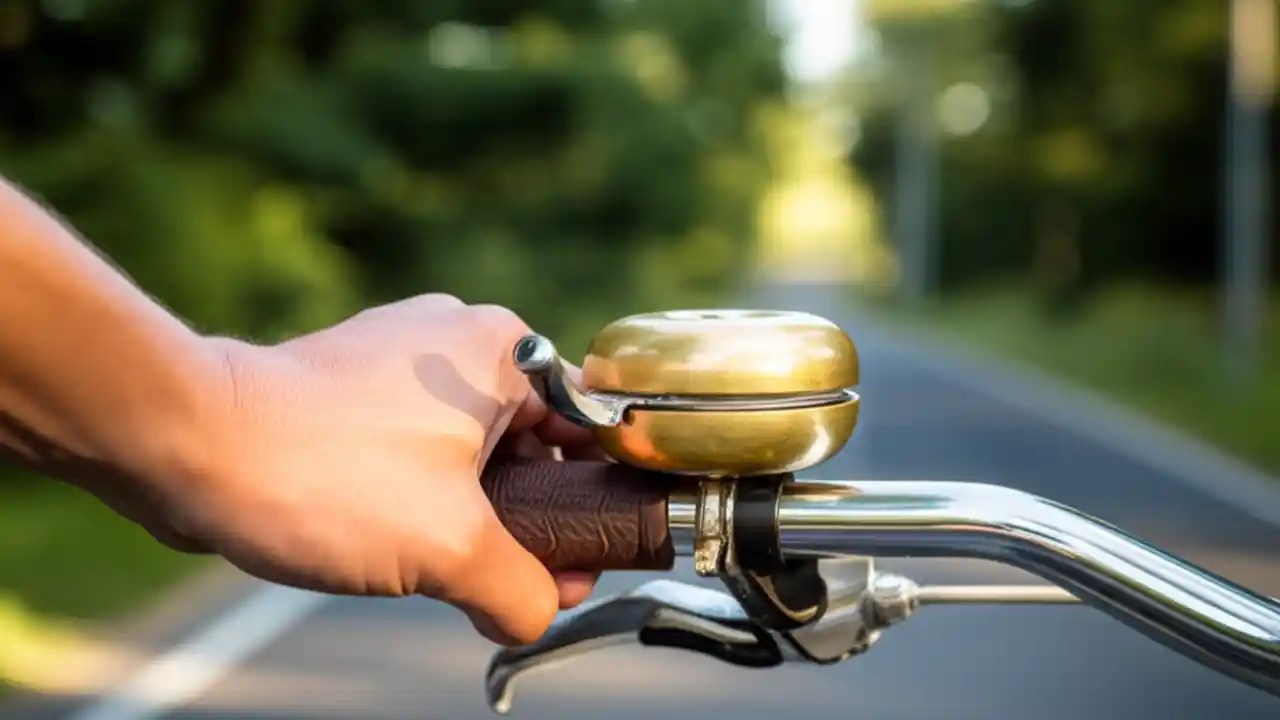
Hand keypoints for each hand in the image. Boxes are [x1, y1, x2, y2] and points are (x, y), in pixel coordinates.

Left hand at [142, 295, 599, 643]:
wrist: (188, 445)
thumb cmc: (326, 474)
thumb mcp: (453, 548)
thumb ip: (523, 592)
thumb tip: (534, 617)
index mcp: (504, 350)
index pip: (588, 430)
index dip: (593, 505)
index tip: (583, 562)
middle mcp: (459, 339)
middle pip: (532, 444)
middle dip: (531, 521)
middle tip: (519, 582)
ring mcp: (401, 359)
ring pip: (472, 452)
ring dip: (474, 516)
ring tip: (449, 568)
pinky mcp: (354, 386)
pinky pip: (417, 450)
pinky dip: (423, 499)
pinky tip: (400, 543)